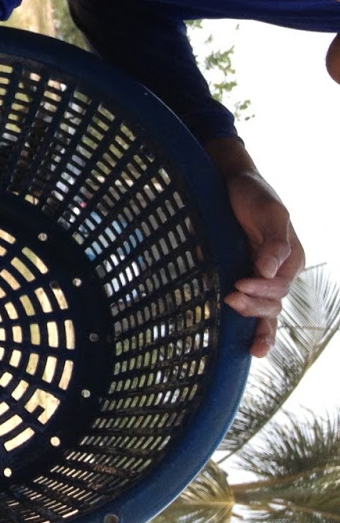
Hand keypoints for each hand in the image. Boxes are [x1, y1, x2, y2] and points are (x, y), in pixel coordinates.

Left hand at [207, 139, 302, 356]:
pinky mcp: (238, 272)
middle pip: (272, 304)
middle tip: (231, 300)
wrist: (231, 181)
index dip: (261, 291)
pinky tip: (242, 341)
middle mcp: (277, 272)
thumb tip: (269, 271)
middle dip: (254, 308)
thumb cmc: (254, 194)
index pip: (280, 287)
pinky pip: (247, 303)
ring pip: (262, 310)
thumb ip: (274, 242)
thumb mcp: (270, 212)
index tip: (239, 285)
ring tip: (231, 309)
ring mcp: (258, 275)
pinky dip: (247, 323)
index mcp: (290, 260)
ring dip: (250, 316)